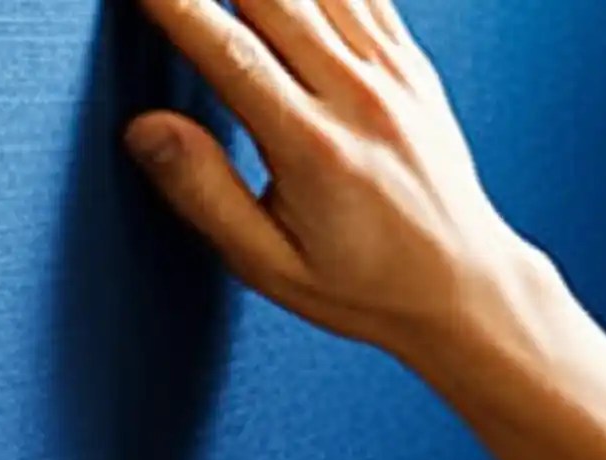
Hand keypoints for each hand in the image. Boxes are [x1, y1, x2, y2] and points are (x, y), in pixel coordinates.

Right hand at [124, 0, 559, 358]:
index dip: (178, 6)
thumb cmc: (360, 286)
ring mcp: (392, 72)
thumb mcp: (266, 261)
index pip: (231, 53)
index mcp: (314, 149)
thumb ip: (202, 191)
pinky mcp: (408, 62)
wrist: (461, 285)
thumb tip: (144, 129)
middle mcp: (359, 97)